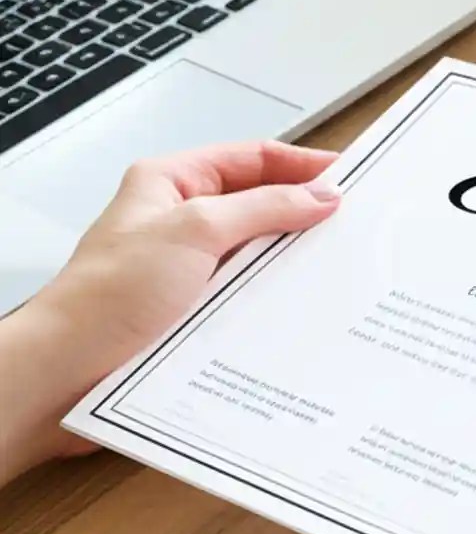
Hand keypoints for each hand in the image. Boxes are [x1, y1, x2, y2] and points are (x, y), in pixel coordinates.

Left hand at [0, 141, 340, 482]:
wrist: (65, 375)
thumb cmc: (105, 299)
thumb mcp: (194, 232)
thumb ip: (263, 207)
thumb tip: (319, 194)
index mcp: (171, 183)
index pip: (252, 158)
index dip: (301, 165)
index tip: (348, 176)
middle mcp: (181, 221)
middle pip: (259, 203)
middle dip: (305, 212)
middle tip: (353, 221)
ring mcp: (190, 266)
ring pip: (258, 251)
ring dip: (292, 258)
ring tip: (336, 262)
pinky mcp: (196, 308)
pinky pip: (250, 292)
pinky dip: (277, 294)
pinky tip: (304, 302)